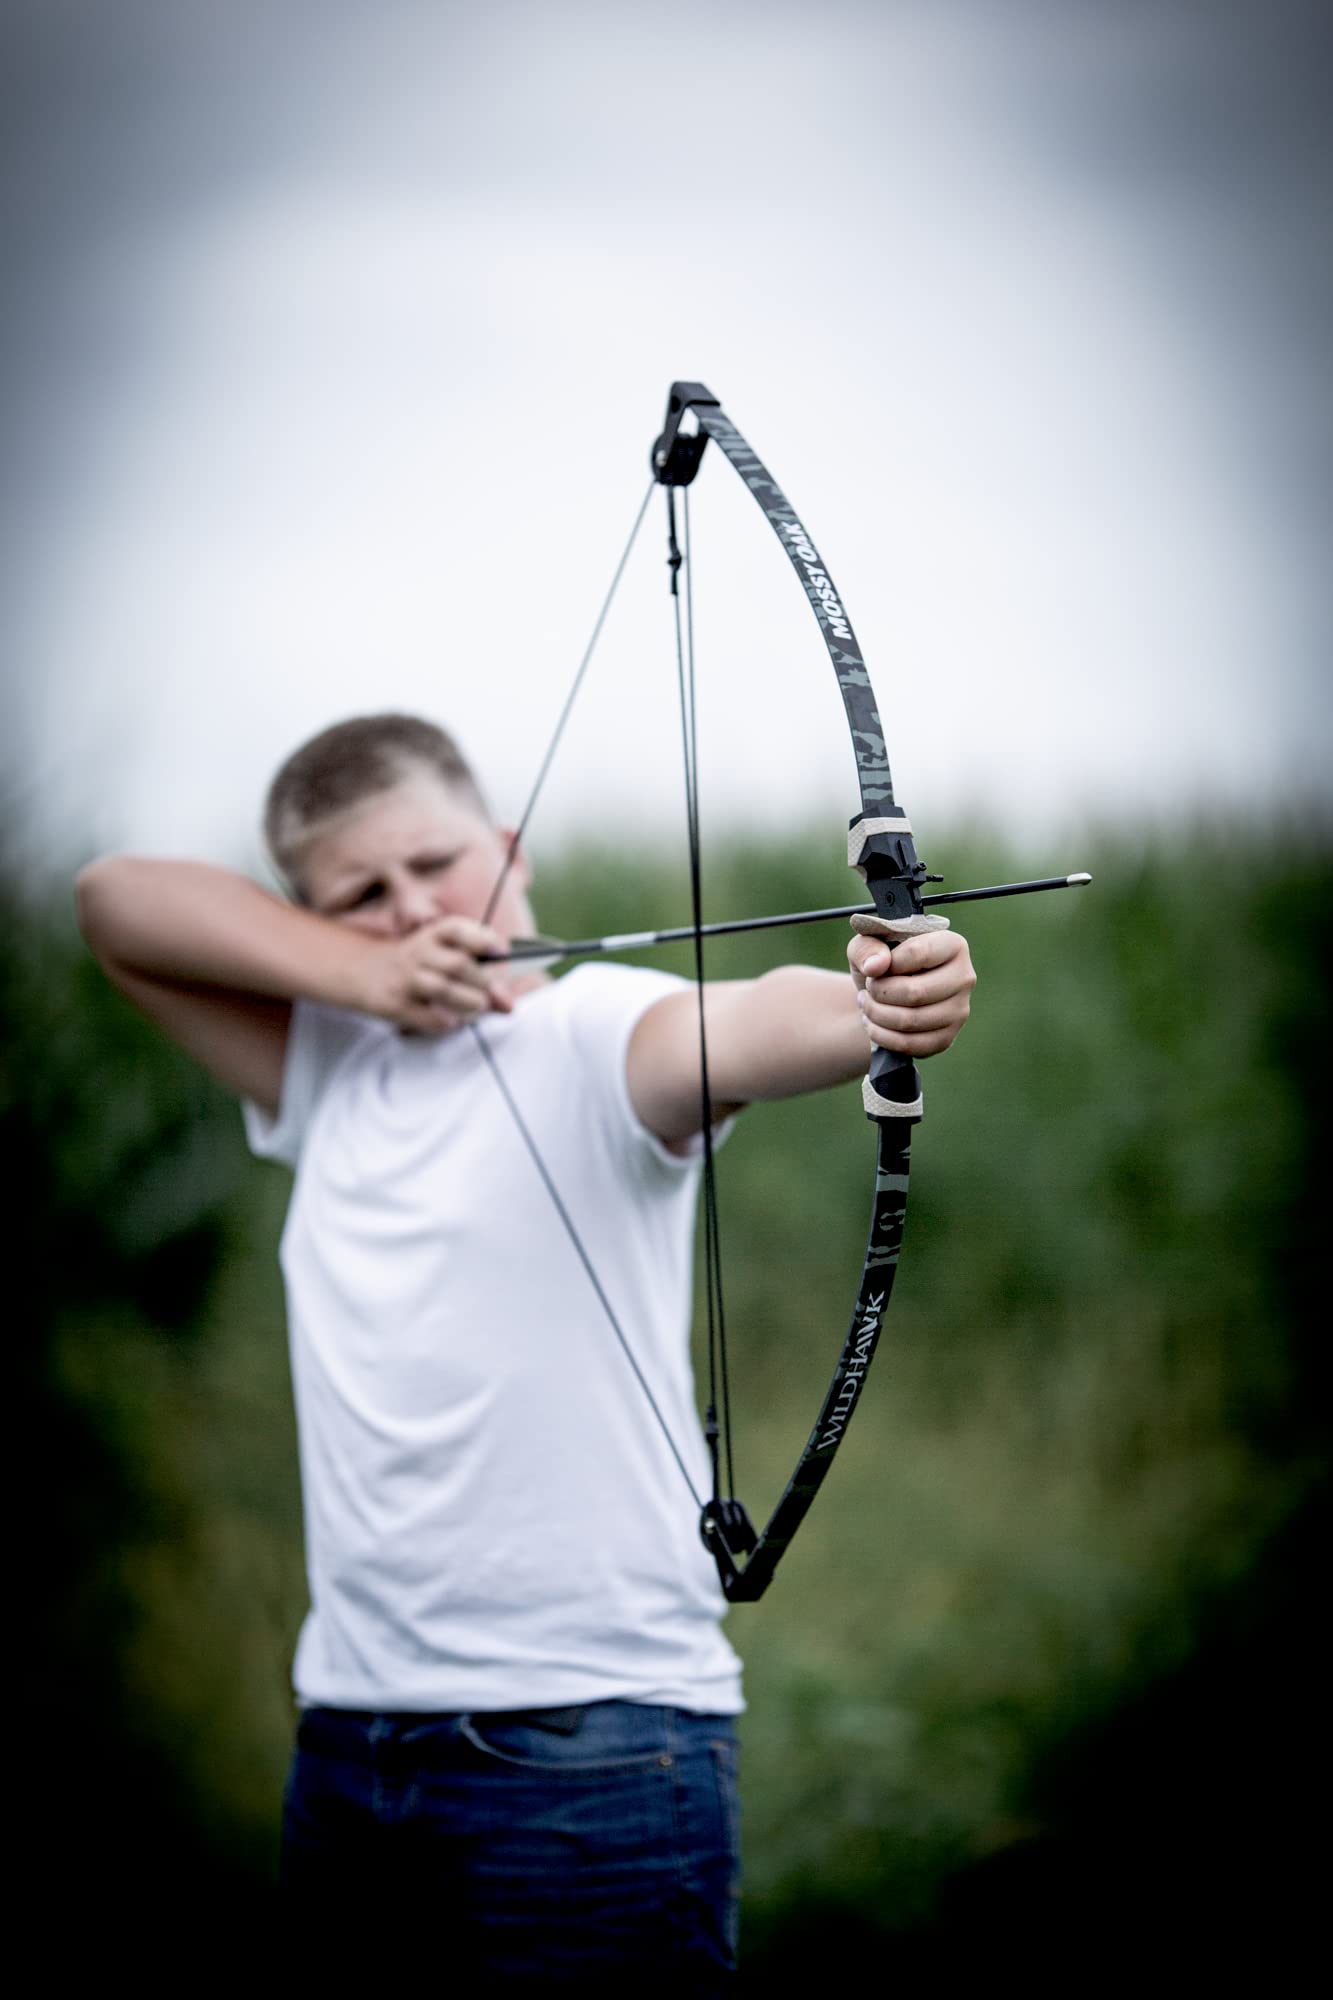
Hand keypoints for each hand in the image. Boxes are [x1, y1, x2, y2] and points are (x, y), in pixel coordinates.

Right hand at [360, 916, 514, 1033]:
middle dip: (484, 982)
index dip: (482, 938)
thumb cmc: (416, 965)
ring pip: (443, 989)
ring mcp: (405, 979)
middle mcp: (418, 953)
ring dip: (470, 1003)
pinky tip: (453, 1021)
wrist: (361, 971)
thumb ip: (479, 979)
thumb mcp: (442, 958)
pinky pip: (427, 1017)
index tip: (502, 950)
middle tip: (493, 994)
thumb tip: (510, 1005)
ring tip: (478, 1007)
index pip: (457, 929)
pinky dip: (447, 1022)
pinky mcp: (395, 1005)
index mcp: (432, 936)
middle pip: (458, 964)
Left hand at [847, 926, 975, 1058]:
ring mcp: (959, 1011)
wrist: (885, 995)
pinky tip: (872, 1023)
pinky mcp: (946, 1038)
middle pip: (916, 992)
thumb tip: (875, 966)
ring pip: (911, 1020)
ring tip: (866, 1004)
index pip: (918, 954)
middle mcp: (964, 977)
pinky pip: (909, 1044)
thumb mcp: (866, 945)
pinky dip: (881, 1035)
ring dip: (877, 1014)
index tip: (875, 968)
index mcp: (952, 945)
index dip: (887, 964)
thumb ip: (867, 948)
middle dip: (879, 993)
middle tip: (867, 989)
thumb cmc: (880, 963)